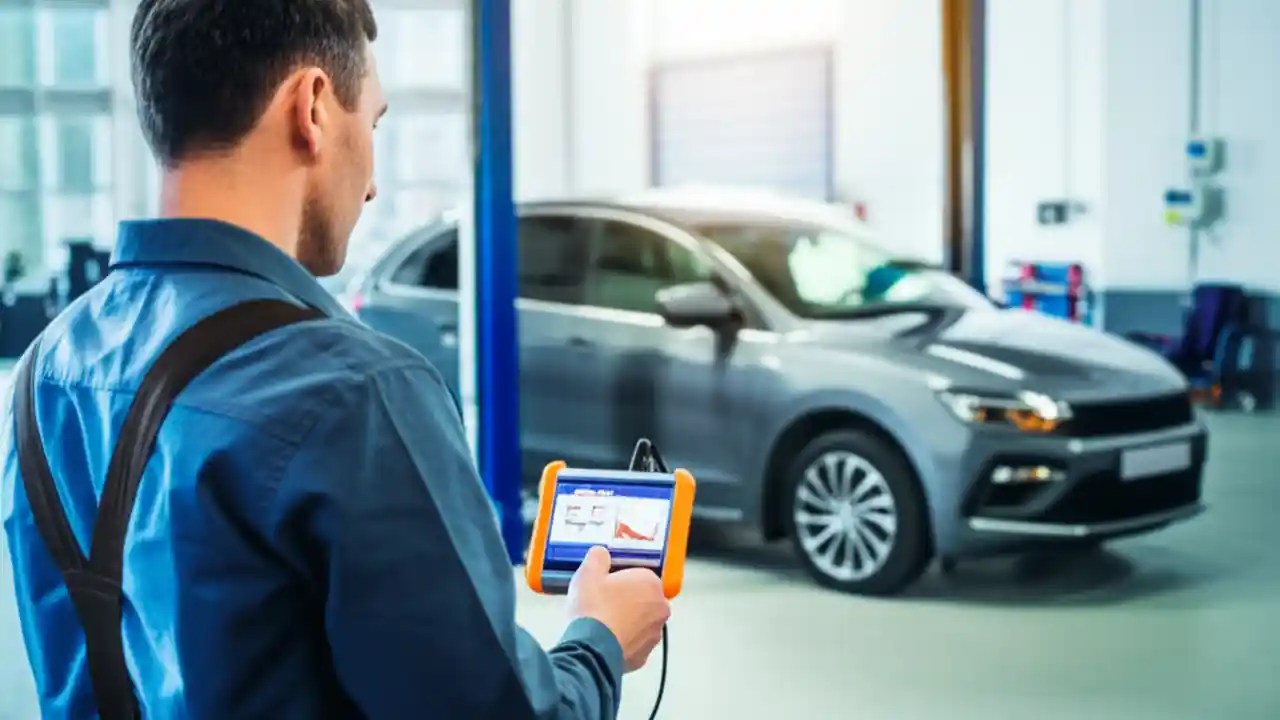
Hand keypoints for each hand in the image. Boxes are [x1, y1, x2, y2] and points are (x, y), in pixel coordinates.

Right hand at [569, 546, 670, 671]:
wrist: (592, 650)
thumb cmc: (594, 607)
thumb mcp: (588, 573)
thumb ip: (598, 557)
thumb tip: (601, 554)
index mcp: (651, 583)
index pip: (638, 575)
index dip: (619, 579)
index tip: (604, 585)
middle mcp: (660, 608)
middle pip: (642, 599)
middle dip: (626, 601)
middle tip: (601, 604)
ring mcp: (654, 634)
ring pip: (640, 622)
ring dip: (626, 622)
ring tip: (601, 624)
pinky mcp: (645, 656)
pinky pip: (634, 643)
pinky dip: (623, 641)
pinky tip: (604, 641)